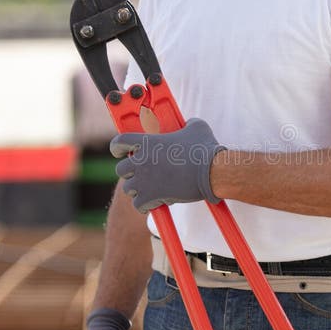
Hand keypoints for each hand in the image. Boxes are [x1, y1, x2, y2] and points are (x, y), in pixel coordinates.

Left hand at [110, 117, 225, 212]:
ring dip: (137, 189)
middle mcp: (141, 160)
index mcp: (147, 142)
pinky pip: (138, 204)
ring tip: (149, 189)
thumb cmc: (205, 149)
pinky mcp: (151, 196)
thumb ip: (188, 124)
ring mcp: (144, 180)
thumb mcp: (197, 127)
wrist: (213, 172)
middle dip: (130, 172)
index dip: (117, 147)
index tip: (119, 152)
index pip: (119, 142)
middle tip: (141, 174)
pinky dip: (144, 205)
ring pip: (129, 188)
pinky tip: (154, 203)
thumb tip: (189, 123)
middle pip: (121, 169)